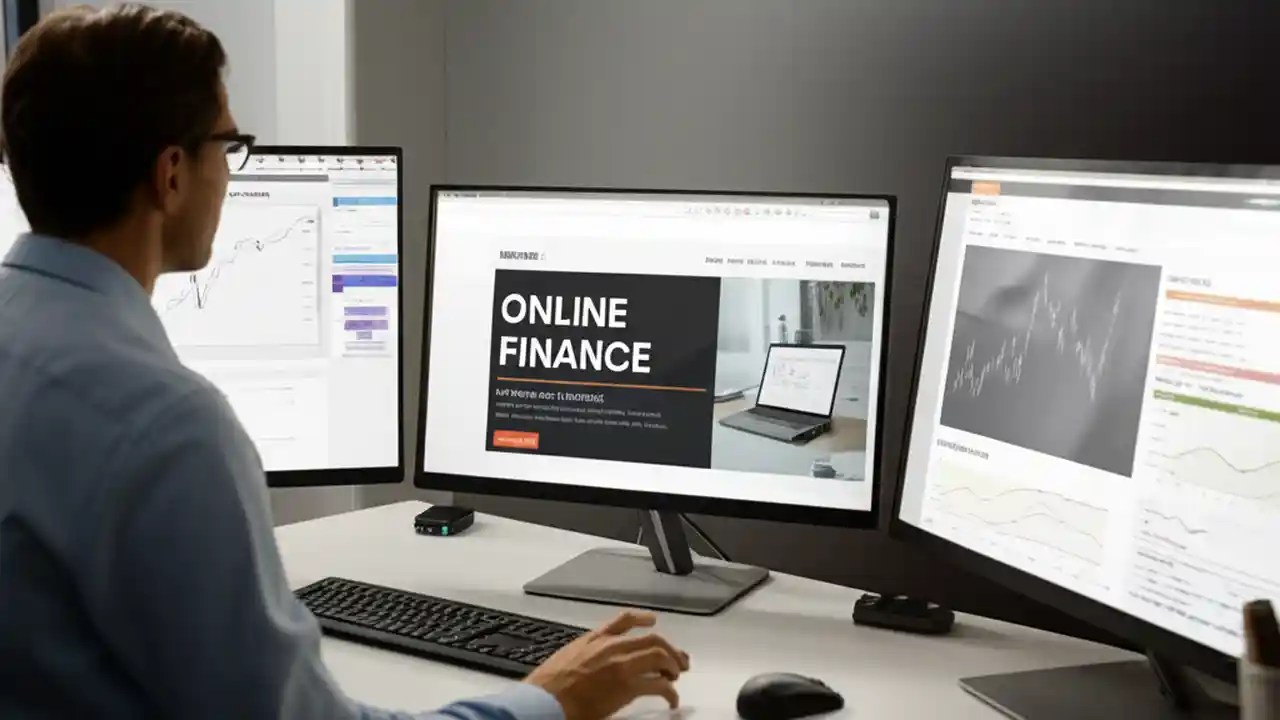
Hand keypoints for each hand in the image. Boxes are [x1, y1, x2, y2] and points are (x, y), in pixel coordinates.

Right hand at [524, 609, 690, 719]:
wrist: (545, 701)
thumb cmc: (547, 686)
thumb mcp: (565, 657)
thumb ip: (584, 655)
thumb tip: (593, 664)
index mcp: (594, 639)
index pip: (624, 620)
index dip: (642, 619)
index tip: (653, 621)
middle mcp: (612, 646)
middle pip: (652, 639)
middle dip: (670, 649)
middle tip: (678, 660)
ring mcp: (622, 665)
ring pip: (660, 656)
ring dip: (673, 666)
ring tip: (676, 677)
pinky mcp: (628, 686)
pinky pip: (660, 685)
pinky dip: (671, 692)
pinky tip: (672, 700)